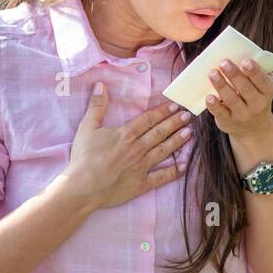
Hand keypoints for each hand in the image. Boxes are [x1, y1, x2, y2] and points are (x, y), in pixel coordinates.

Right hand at [58, 83, 193, 210]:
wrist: (82, 187)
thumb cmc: (83, 157)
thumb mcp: (87, 127)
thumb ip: (96, 106)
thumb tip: (101, 85)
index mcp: (126, 134)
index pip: (149, 119)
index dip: (163, 112)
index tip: (174, 106)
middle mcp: (138, 148)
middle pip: (160, 133)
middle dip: (175, 123)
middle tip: (188, 116)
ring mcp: (142, 167)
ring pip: (164, 151)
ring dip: (177, 141)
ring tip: (189, 133)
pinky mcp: (141, 184)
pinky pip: (161, 177)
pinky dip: (173, 171)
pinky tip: (183, 166)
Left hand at [204, 58, 272, 138]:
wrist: (254, 126)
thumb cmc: (254, 94)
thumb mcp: (260, 84)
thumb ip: (253, 70)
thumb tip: (237, 53)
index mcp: (268, 91)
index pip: (262, 81)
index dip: (254, 71)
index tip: (245, 61)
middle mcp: (258, 105)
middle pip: (246, 89)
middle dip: (234, 75)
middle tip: (223, 62)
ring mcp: (243, 115)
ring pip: (232, 100)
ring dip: (221, 85)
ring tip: (212, 72)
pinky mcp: (229, 122)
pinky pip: (221, 113)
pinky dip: (214, 105)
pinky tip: (208, 97)